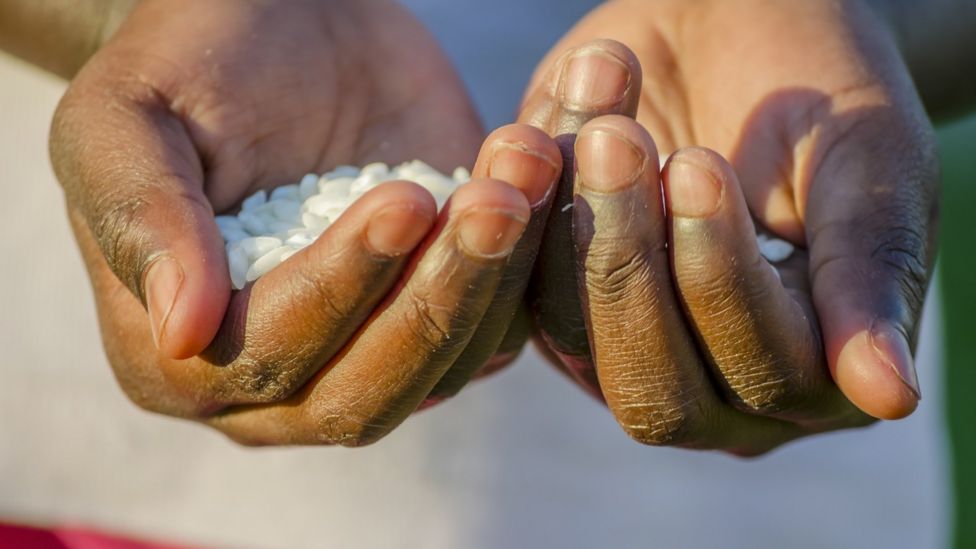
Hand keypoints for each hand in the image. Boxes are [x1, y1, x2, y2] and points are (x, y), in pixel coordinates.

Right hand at [51, 0, 560, 444]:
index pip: (270, 355)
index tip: (403, 200)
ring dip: (496, 279)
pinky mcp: (438, 313)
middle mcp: (276, 385)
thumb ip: (144, 218)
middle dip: (436, 299)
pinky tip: (542, 183)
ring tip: (525, 173)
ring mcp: (367, 354)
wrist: (273, 29)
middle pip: (368, 391)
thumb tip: (182, 332)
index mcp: (178, 358)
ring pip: (446, 368)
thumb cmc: (185, 68)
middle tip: (492, 202)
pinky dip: (529, 267)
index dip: (340, 286)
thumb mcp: (126, 120)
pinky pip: (497, 327)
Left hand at [520, 0, 937, 453]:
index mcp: (817, 377)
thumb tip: (890, 398)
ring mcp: (627, 353)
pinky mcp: (560, 304)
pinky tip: (554, 124)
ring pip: (573, 338)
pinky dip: (533, 204)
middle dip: (630, 263)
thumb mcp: (865, 170)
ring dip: (578, 224)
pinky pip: (521, 283)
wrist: (744, 36)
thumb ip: (870, 276)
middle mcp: (719, 394)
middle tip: (622, 143)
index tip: (696, 166)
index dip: (720, 278)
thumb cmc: (824, 98)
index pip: (763, 371)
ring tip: (601, 121)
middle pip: (654, 392)